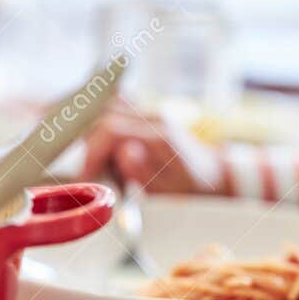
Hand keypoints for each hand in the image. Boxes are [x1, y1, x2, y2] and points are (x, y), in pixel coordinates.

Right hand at [78, 105, 215, 195]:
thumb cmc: (190, 187)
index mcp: (160, 133)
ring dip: (97, 137)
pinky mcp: (143, 115)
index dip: (92, 152)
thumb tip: (123, 151)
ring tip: (104, 165)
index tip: (86, 175)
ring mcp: (149, 112)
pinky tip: (108, 152)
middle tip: (93, 173)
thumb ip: (144, 171)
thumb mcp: (169, 189)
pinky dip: (104, 130)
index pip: (111, 129)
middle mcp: (153, 116)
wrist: (211, 174)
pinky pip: (115, 112)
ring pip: (107, 110)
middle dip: (91, 146)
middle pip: (104, 115)